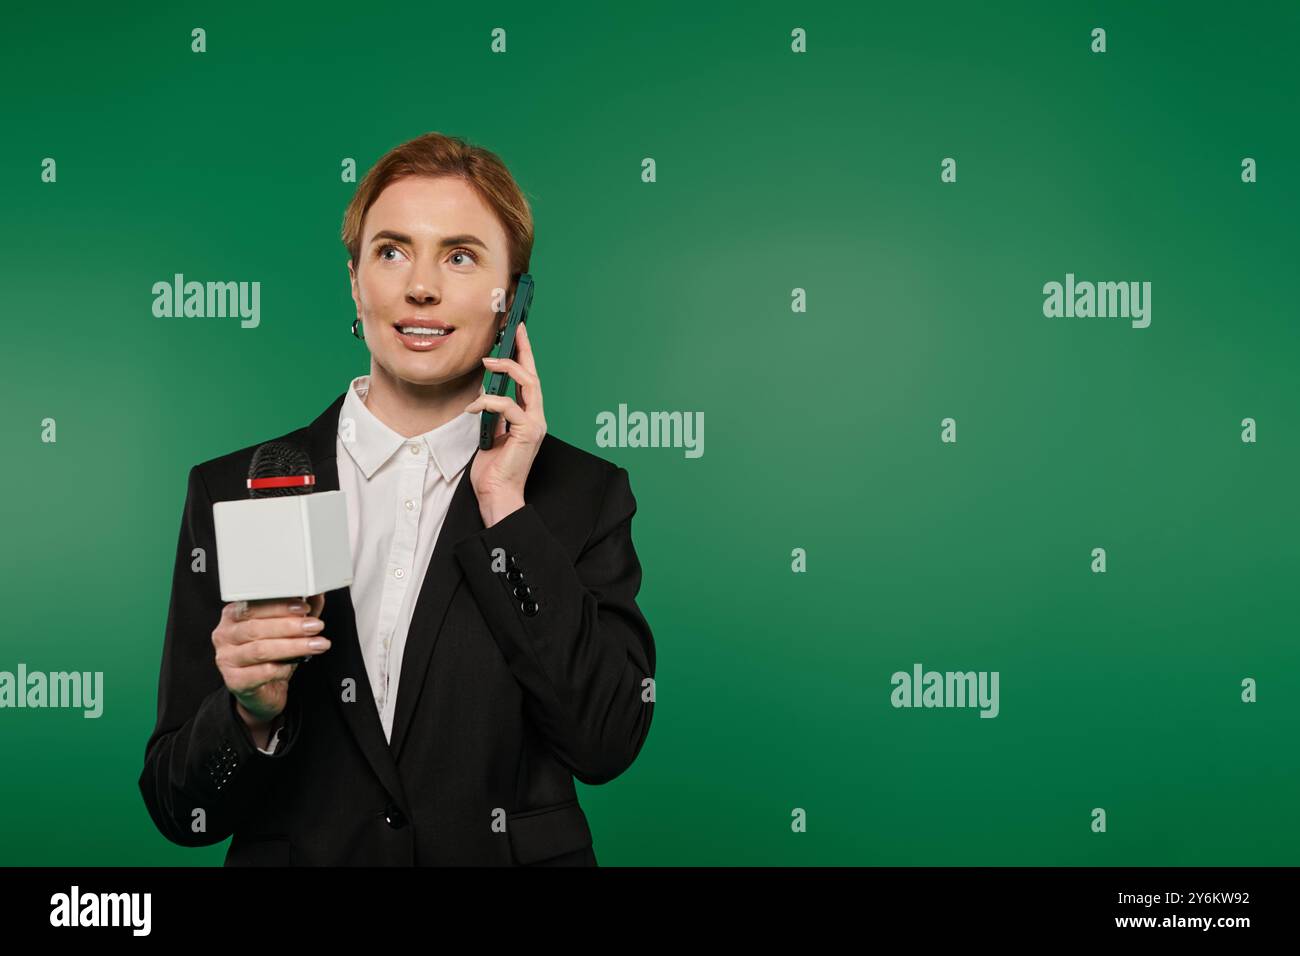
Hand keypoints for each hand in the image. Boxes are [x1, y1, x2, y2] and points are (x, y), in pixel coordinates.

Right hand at [212, 593, 328, 730]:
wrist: (262, 690)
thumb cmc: (271, 656)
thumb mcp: (286, 630)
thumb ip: (298, 612)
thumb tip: (317, 594)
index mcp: (233, 616)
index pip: (253, 606)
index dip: (280, 606)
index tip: (304, 608)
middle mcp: (225, 635)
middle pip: (256, 628)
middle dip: (290, 626)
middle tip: (315, 626)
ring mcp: (226, 659)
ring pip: (260, 649)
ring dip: (293, 646)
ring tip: (316, 644)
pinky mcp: (235, 680)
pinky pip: (262, 672)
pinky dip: (282, 667)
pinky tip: (295, 664)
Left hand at [465, 321, 546, 525]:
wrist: (497, 494)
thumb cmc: (493, 469)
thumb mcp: (491, 434)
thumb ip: (494, 414)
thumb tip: (486, 393)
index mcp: (528, 416)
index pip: (527, 380)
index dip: (524, 355)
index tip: (517, 334)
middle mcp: (536, 417)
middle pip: (533, 375)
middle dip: (523, 351)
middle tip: (511, 332)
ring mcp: (535, 424)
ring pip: (528, 384)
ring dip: (506, 369)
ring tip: (487, 361)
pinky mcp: (528, 432)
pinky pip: (509, 406)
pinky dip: (489, 402)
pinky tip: (474, 406)